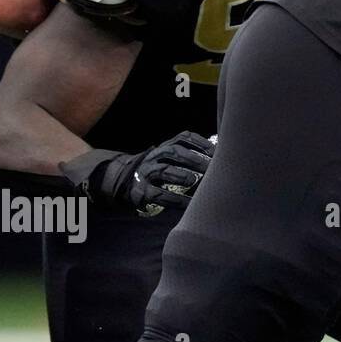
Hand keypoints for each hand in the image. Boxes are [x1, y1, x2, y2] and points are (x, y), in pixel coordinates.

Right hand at [60, 131, 212, 216]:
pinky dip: (175, 199)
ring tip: (194, 179)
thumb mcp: (168, 158)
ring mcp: (146, 174)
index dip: (200, 142)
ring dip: (181, 174)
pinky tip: (188, 204)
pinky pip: (159, 195)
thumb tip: (219, 155)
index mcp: (164, 147)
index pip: (183, 137)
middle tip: (212, 166)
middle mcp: (154, 157)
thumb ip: (189, 155)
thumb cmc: (156, 170)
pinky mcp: (141, 192)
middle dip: (194, 158)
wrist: (121, 182)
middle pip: (173, 152)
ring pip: (163, 170)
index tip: (217, 150)